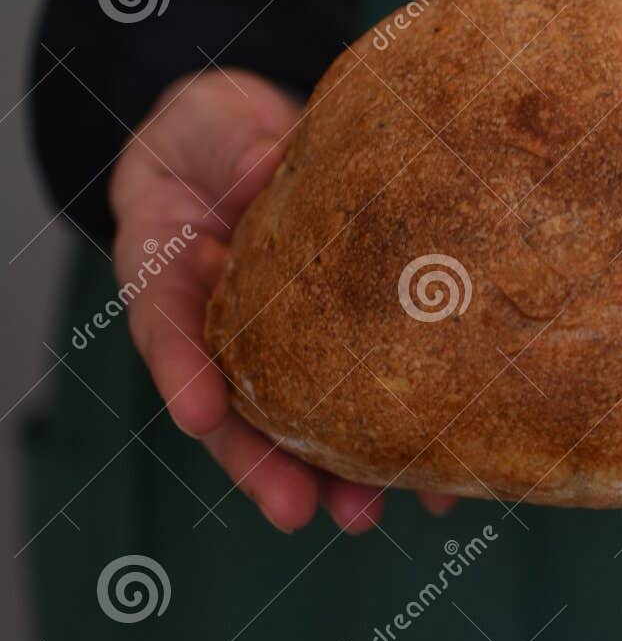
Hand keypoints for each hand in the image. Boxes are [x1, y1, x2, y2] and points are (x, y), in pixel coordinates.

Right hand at [110, 69, 454, 532]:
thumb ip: (231, 144)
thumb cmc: (219, 136)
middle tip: (293, 510)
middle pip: (232, 405)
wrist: (257, 142)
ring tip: (365, 515)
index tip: (201, 414)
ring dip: (331, 471)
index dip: (182, 371)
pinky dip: (398, 432)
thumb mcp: (213, 125)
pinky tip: (437, 479)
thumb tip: (267, 164)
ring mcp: (277, 342)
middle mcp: (220, 323)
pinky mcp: (339, 342)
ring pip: (295, 417)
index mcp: (169, 271)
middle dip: (261, 461)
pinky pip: (364, 391)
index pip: (166, 325)